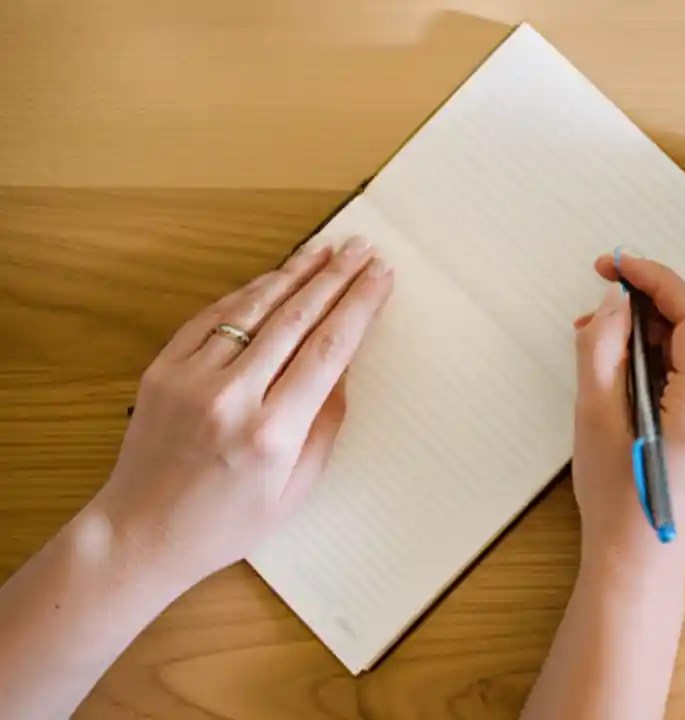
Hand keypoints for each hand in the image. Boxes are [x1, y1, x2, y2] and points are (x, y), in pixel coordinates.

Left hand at [91, 236, 392, 589]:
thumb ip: (325, 424)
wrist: (141, 533)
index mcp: (272, 433)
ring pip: (253, 308)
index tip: (380, 278)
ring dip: (294, 274)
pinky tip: (274, 278)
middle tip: (362, 249)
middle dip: (336, 278)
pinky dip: (247, 293)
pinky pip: (212, 317)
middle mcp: (231, 398)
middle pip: (297, 318)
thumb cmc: (225, 523)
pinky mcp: (162, 370)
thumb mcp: (296, 489)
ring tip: (325, 250)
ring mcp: (191, 379)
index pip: (329, 349)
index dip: (359, 305)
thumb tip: (344, 367)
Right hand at [571, 254, 684, 580]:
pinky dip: (662, 356)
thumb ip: (603, 347)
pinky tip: (624, 362)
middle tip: (598, 295)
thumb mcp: (592, 416)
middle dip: (649, 302)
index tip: (616, 265)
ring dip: (651, 329)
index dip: (658, 279)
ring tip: (598, 335)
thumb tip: (617, 300)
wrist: (640, 562)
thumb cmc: (613, 499)